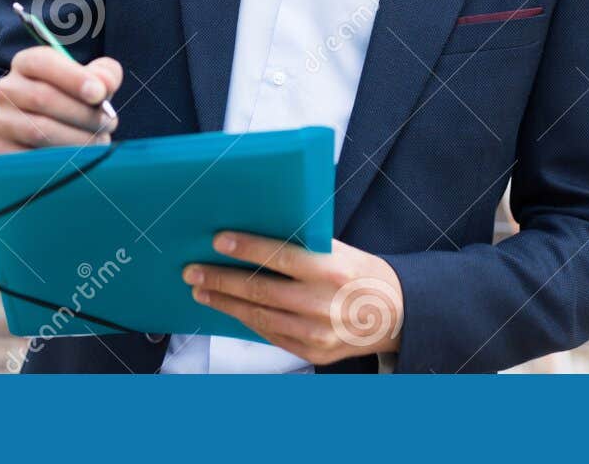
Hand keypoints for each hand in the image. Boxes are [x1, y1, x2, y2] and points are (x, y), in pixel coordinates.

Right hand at [0, 46, 120, 153]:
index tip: (99, 94)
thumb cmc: (74, 100)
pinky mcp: (1, 151)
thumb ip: (103, 74)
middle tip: (109, 123)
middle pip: (43, 97)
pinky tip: (80, 158)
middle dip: (83, 113)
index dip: (72, 77)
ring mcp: (1, 121)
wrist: (44, 134)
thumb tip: (104, 85)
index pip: (42, 62)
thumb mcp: (90, 81)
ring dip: (77, 138)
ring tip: (100, 141)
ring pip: (38, 130)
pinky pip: (31, 157)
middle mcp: (7, 89)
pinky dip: (61, 160)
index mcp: (26, 63)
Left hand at [184, 232, 404, 364]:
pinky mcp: (313, 353)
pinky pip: (271, 335)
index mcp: (332, 270)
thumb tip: (255, 235)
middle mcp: (323, 304)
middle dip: (221, 280)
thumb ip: (303, 246)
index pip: (280, 257)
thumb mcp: (340, 251)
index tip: (218, 241)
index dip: (246, 248)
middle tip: (193, 270)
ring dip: (225, 303)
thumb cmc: (361, 273)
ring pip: (259, 317)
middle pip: (261, 291)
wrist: (395, 314)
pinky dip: (246, 321)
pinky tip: (229, 309)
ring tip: (202, 290)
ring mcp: (317, 333)